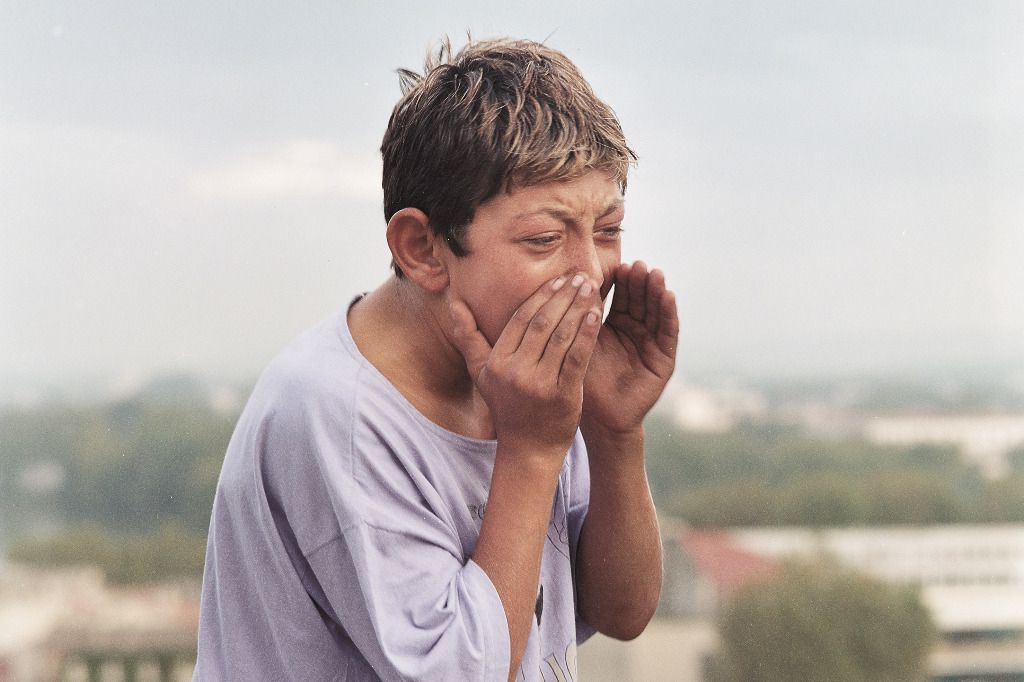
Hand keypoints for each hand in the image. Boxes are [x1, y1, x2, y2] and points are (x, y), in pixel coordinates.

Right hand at [449, 273, 603, 453]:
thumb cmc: (507, 405)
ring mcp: (540, 384)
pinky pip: (577, 358)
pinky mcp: (563, 395)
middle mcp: (516, 371)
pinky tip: (596, 316)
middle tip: (579, 276)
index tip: (558, 278)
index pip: (521, 319)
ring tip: (590, 288)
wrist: (529, 448)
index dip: (541, 296)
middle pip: (542, 323)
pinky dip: (588, 335)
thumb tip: (453, 300)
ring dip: (578, 308)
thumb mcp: (481, 373)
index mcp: (498, 362)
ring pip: (562, 336)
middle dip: (563, 296)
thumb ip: (468, 336)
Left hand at [582, 261, 677, 435]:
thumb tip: (573, 280)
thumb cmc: (584, 381)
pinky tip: (667, 295)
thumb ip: (582, 317)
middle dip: (638, 282)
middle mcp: (634, 329)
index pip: (618, 296)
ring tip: (654, 273)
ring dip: (655, 291)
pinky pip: (667, 331)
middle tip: (636, 265)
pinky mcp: (664, 358)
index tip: (618, 264)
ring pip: (655, 310)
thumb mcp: (582, 343)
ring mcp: (651, 342)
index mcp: (612, 324)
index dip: (619, 280)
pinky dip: (668, 312)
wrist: (599, 418)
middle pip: (639, 299)